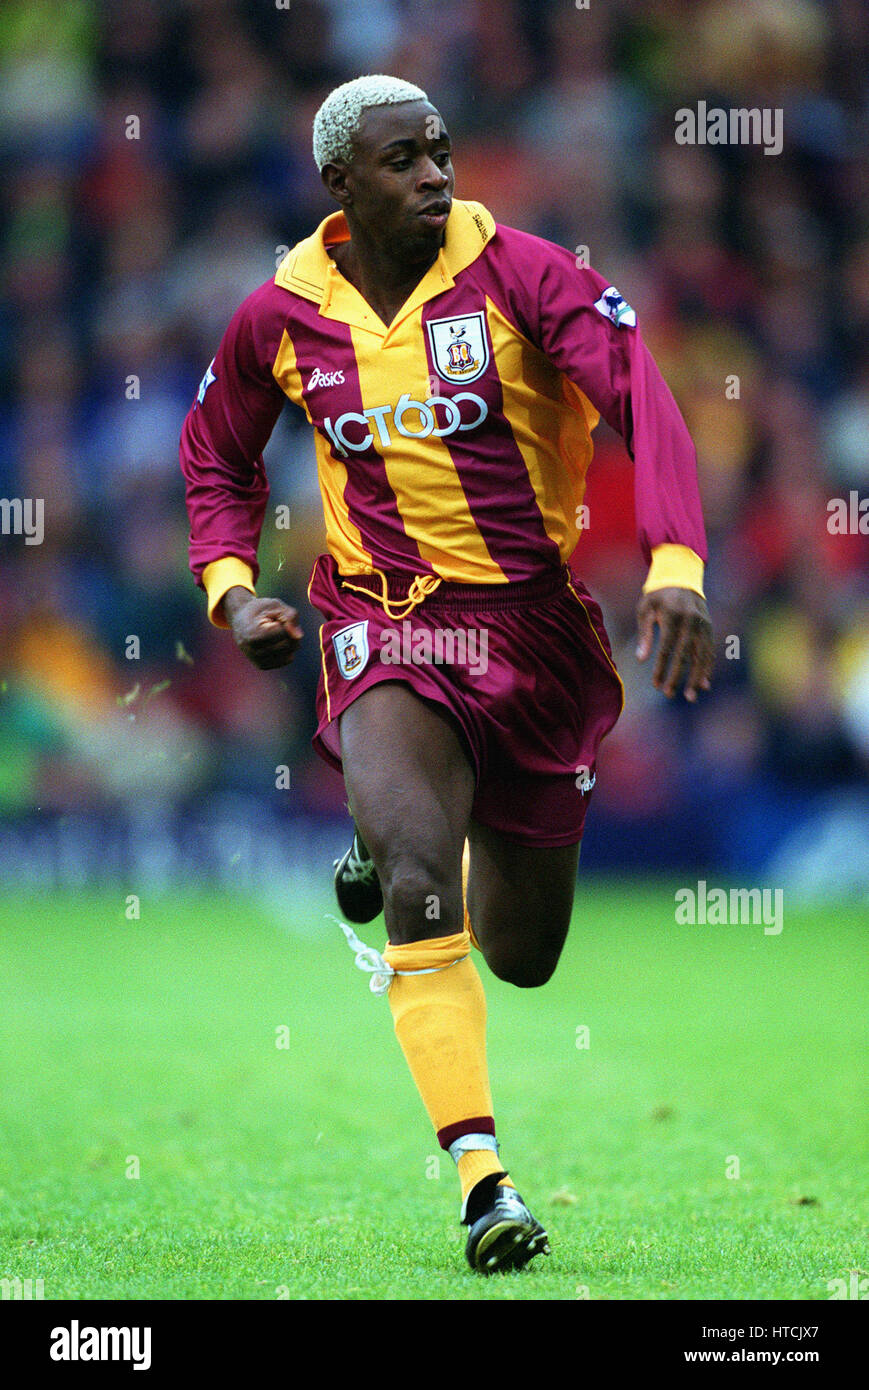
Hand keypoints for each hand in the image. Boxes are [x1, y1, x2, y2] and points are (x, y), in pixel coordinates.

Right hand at [223, 587, 302, 669]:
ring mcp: (257, 660)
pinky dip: (286, 650)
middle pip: (288, 645)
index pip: (285, 633)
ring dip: (289, 641)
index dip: (286, 622)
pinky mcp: (262, 666)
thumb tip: (299, 636)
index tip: (274, 618)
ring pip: (290, 654)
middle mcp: (253, 651)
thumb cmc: (260, 610)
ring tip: (275, 633)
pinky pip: (287, 660)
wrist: (241, 619)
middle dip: (289, 633)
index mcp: (254, 635)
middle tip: (276, 624)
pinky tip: (274, 642)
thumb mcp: (275, 605)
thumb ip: (290, 616)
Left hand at [635, 587, 712, 701]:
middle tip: (669, 695)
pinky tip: (703, 684)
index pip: (667, 648)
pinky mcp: (709, 627)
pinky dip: (707, 668)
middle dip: (678, 677)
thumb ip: (644, 634)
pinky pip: (710, 651)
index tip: (655, 684)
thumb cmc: (657, 596)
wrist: (681, 578)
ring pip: (701, 655)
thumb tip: (641, 659)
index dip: (661, 668)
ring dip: (696, 678)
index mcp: (673, 615)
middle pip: (686, 655)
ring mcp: (703, 624)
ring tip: (690, 696)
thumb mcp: (645, 609)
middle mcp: (691, 620)